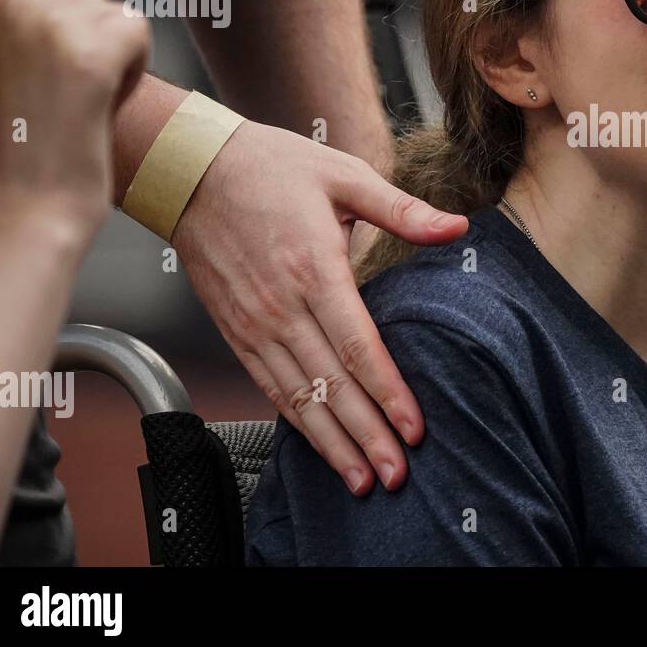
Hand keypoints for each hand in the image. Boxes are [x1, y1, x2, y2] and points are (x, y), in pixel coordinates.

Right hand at [0, 0, 148, 234]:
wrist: (26, 206)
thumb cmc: (21, 140)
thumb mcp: (0, 55)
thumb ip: (14, 3)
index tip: (67, 41)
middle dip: (94, 18)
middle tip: (71, 77)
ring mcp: (39, 24)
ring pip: (116, 9)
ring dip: (113, 53)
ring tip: (76, 99)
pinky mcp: (85, 55)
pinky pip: (137, 31)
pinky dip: (132, 69)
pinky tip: (98, 105)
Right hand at [170, 121, 466, 493]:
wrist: (189, 170)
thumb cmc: (273, 167)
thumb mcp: (344, 175)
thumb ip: (402, 210)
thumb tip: (456, 226)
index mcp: (316, 269)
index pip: (358, 346)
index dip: (387, 392)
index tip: (414, 428)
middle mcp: (282, 306)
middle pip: (330, 385)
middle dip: (366, 435)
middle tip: (397, 475)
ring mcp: (255, 323)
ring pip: (297, 397)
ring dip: (331, 443)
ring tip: (363, 478)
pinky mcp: (236, 331)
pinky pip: (268, 386)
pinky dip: (295, 421)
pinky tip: (320, 445)